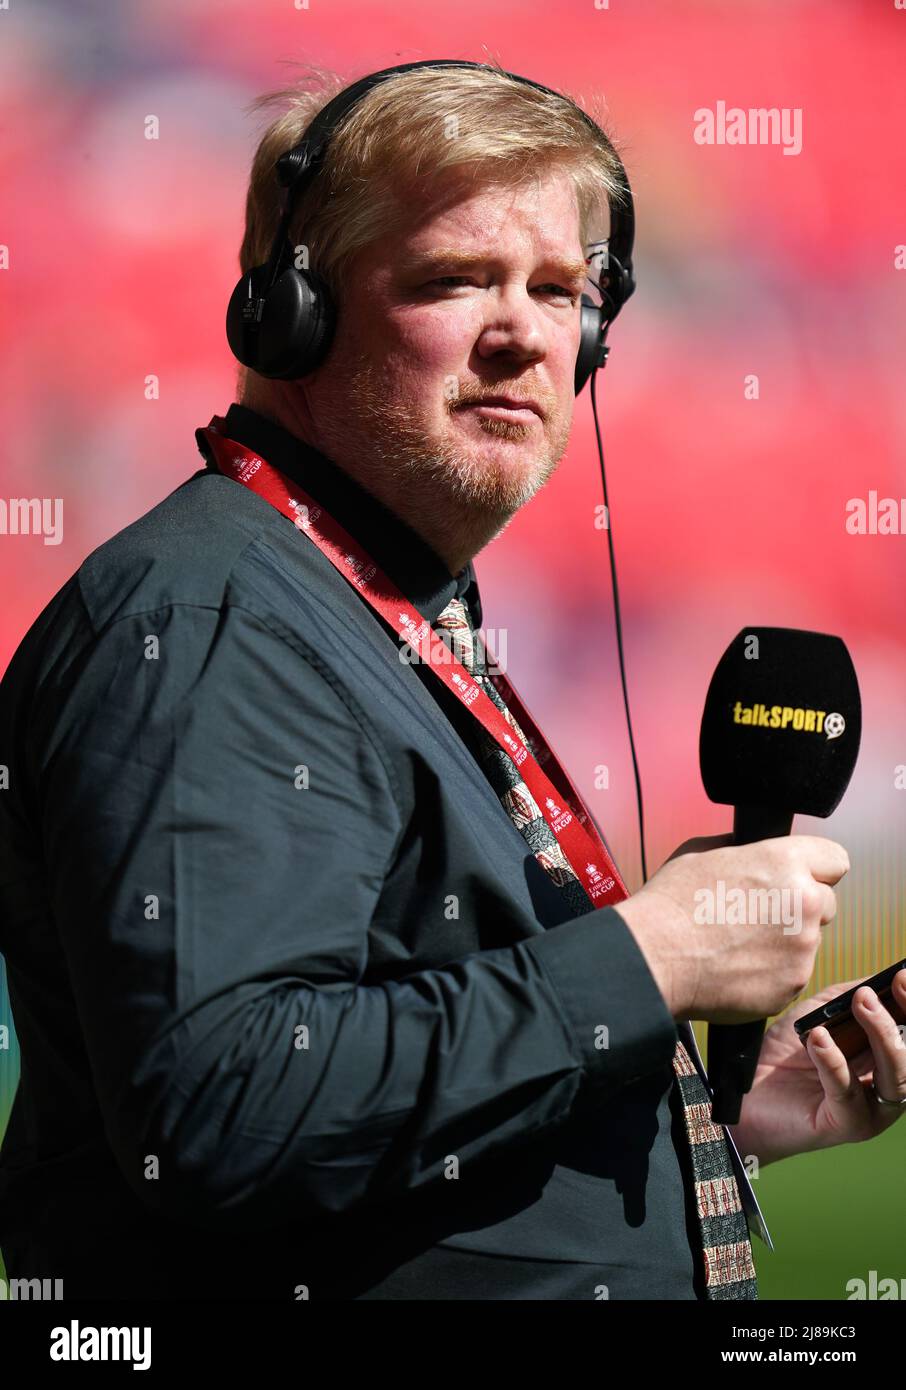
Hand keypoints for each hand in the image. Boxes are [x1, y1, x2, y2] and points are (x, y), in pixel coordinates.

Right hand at [614, 833, 849, 1021]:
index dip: (817, 869)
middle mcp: (803, 902)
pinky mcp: (792, 984)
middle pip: (825, 903)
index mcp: (784, 862)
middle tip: (760, 917)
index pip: (835, 859)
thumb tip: (752, 852)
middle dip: (800, 909)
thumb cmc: (671, 904)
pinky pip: (792, 974)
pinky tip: (738, 967)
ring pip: (807, 942)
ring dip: (784, 943)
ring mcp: (802, 947)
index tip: (803, 878)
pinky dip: (772, 973)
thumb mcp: (701, 853)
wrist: (654, 958)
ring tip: (739, 945)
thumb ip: (742, 850)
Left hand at [728, 968, 905, 1167]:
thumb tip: (878, 978)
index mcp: (887, 1062)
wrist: (747, 1092)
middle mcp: (888, 1088)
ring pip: (895, 1076)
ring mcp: (871, 1111)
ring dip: (880, 1035)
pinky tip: (818, 1038)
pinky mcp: (845, 1125)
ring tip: (859, 1003)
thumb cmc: (786, 1055)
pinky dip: (834, 1061)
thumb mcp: (820, 1017)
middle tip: (870, 992)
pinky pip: (847, 1093)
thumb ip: (848, 999)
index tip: (901, 977)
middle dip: (896, 1020)